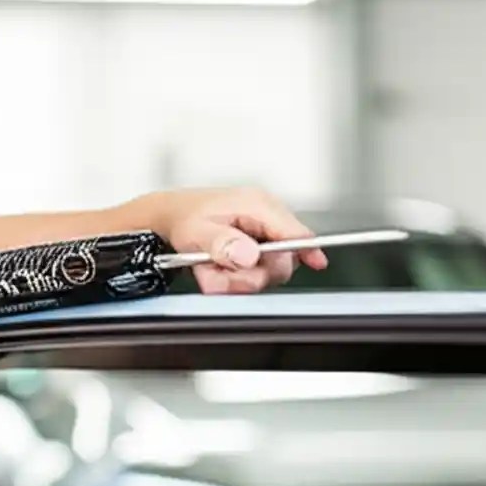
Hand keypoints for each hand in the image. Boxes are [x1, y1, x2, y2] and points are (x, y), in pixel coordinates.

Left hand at [138, 187, 328, 293]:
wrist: (167, 218)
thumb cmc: (182, 217)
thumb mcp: (195, 231)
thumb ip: (221, 244)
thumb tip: (248, 255)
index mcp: (257, 206)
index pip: (295, 232)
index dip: (308, 250)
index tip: (317, 263)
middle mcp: (264, 218)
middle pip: (280, 262)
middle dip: (248, 277)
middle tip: (219, 275)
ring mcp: (260, 234)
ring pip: (264, 271)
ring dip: (234, 279)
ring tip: (209, 268)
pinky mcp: (254, 247)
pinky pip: (253, 271)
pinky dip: (231, 277)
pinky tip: (214, 269)